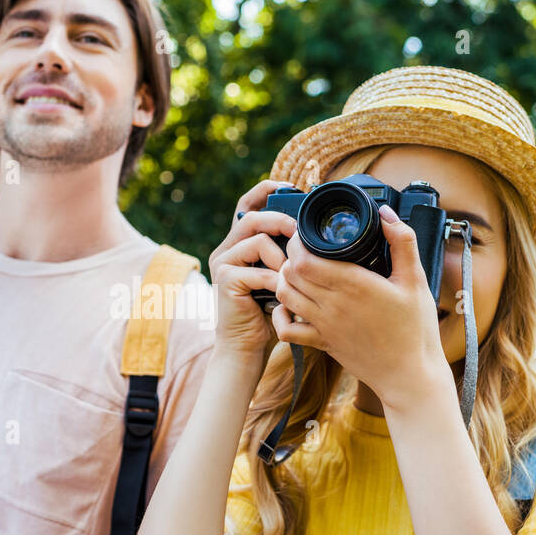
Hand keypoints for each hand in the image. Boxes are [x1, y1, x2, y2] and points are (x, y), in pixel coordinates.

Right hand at [208, 180, 298, 363]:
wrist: (247, 347)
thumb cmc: (269, 314)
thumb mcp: (282, 276)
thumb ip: (288, 254)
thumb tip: (313, 231)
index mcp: (238, 244)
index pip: (247, 206)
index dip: (265, 190)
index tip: (289, 187)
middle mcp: (226, 249)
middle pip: (251, 216)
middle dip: (280, 220)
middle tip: (299, 234)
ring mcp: (222, 263)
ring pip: (257, 239)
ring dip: (282, 258)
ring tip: (289, 278)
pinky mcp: (225, 279)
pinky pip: (258, 269)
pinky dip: (276, 281)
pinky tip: (281, 295)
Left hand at [270, 204, 450, 413]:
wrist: (410, 376)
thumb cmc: (416, 328)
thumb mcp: (416, 280)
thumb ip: (402, 242)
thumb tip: (385, 212)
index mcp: (354, 285)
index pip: (305, 259)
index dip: (297, 243)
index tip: (304, 234)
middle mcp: (333, 305)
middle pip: (290, 274)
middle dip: (289, 256)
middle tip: (300, 249)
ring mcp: (324, 326)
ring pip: (284, 297)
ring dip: (283, 280)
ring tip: (296, 271)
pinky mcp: (322, 344)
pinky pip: (287, 330)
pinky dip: (280, 316)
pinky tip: (290, 306)